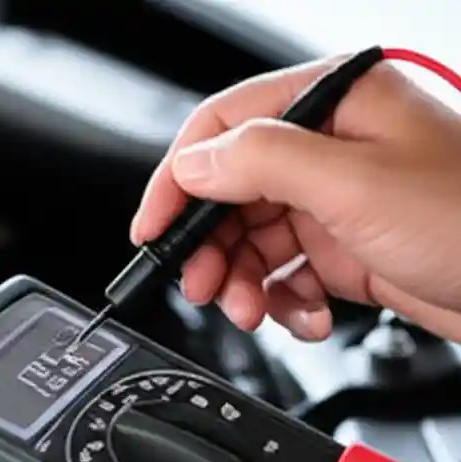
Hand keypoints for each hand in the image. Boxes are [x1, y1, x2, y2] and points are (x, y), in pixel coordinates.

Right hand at [132, 55, 460, 340]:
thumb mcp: (353, 183)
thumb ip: (260, 162)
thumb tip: (191, 164)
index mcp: (334, 101)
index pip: (223, 126)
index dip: (178, 179)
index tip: (152, 228)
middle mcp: (331, 144)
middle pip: (229, 190)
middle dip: (211, 245)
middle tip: (203, 285)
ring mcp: (338, 198)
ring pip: (251, 237)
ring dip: (243, 281)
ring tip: (254, 310)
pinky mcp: (348, 247)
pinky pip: (284, 271)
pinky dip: (281, 299)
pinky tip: (302, 316)